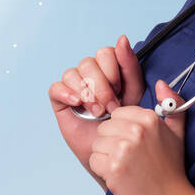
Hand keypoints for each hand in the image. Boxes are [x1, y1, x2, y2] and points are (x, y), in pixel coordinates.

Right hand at [49, 35, 145, 184]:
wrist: (117, 156)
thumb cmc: (128, 129)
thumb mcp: (137, 96)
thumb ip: (134, 69)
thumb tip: (122, 39)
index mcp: (111, 72)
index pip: (108, 53)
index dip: (115, 67)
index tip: (121, 88)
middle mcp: (92, 77)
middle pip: (90, 61)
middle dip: (103, 84)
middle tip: (111, 107)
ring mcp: (75, 89)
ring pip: (74, 72)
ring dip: (88, 92)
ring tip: (98, 112)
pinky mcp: (61, 102)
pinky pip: (56, 87)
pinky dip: (67, 92)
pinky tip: (79, 104)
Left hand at [88, 80, 194, 194]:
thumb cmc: (171, 170)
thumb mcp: (177, 133)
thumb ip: (172, 104)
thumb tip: (162, 83)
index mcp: (149, 118)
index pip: (116, 113)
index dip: (122, 131)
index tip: (137, 146)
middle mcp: (136, 130)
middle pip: (104, 128)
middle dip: (112, 144)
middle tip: (131, 160)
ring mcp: (124, 148)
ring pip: (96, 144)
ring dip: (106, 158)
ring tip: (127, 169)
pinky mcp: (114, 167)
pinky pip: (94, 160)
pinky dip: (103, 171)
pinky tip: (121, 178)